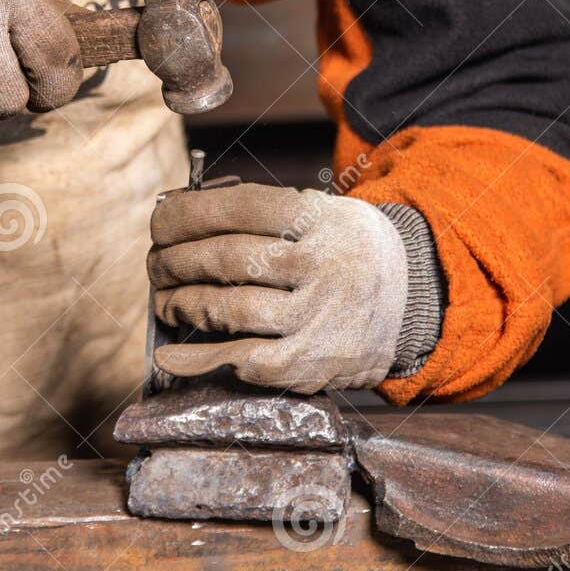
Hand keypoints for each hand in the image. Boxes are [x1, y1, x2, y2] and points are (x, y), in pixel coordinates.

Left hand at [148, 183, 438, 392]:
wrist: (413, 299)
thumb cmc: (344, 249)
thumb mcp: (322, 212)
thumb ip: (262, 214)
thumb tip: (181, 220)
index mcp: (320, 218)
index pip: (239, 207)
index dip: (187, 215)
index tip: (160, 224)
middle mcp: (321, 265)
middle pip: (227, 258)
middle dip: (176, 261)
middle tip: (156, 264)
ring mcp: (317, 316)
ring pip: (229, 309)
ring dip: (183, 305)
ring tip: (166, 300)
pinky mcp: (311, 362)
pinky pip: (243, 360)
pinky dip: (198, 360)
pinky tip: (170, 357)